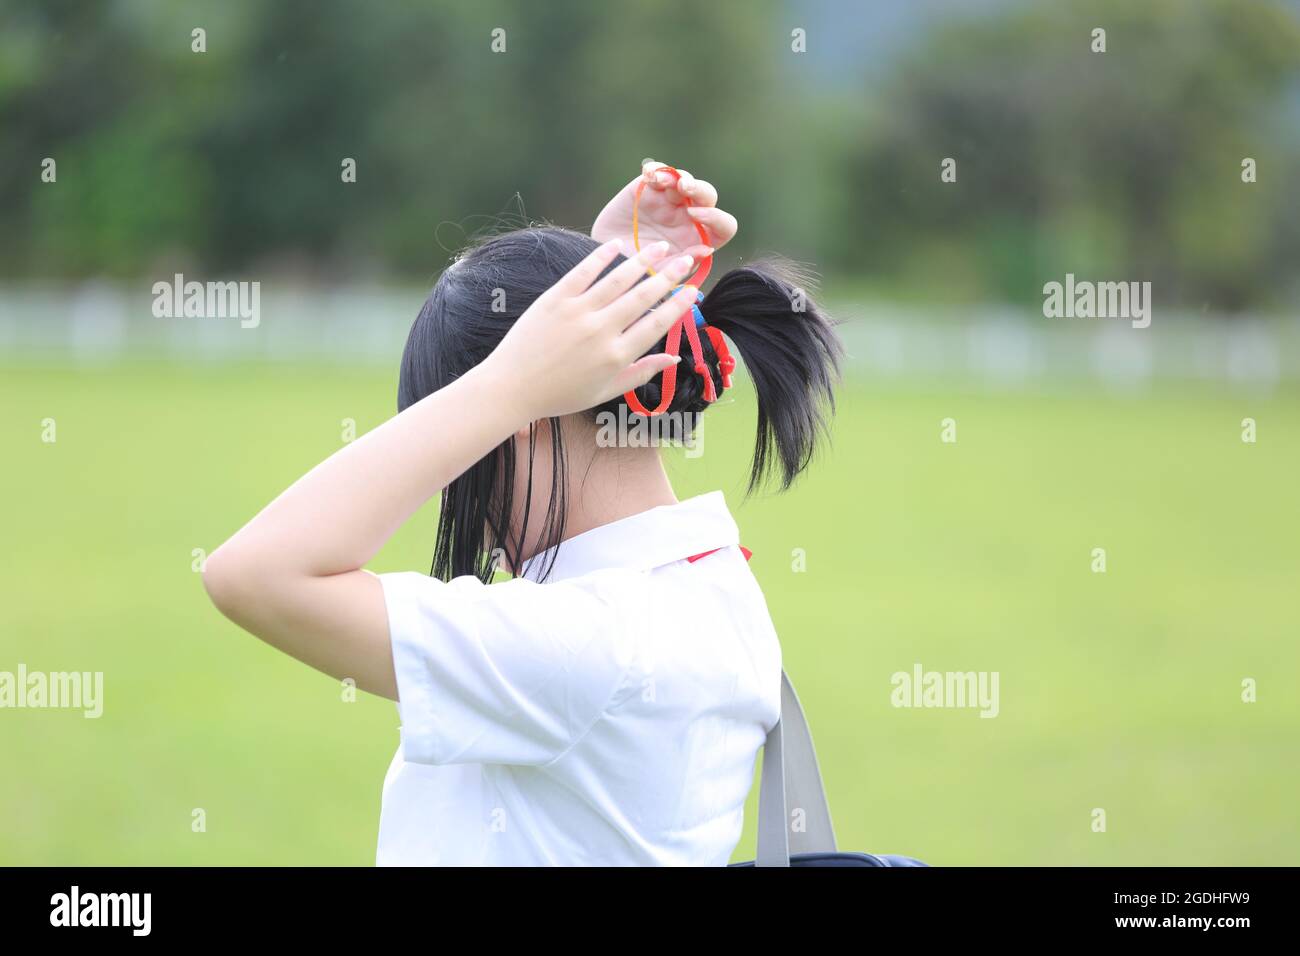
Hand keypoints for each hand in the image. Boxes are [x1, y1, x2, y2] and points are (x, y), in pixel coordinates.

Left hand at [485, 238, 702, 419]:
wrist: (512, 387)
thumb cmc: (560, 395)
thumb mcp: (605, 392)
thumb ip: (641, 373)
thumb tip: (674, 358)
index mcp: (616, 357)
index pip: (657, 324)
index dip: (678, 306)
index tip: (693, 291)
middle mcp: (601, 331)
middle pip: (643, 296)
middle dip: (670, 275)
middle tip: (687, 259)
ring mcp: (578, 312)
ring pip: (618, 279)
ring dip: (643, 260)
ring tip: (661, 246)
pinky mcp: (555, 299)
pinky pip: (583, 272)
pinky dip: (602, 256)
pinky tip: (618, 245)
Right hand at [591, 159, 738, 260]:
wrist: (606, 263)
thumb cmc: (638, 274)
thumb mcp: (660, 275)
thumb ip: (682, 264)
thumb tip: (706, 248)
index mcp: (700, 239)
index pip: (724, 225)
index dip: (716, 218)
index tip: (696, 216)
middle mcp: (689, 217)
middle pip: (707, 196)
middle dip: (699, 189)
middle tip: (684, 190)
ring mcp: (669, 201)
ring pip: (683, 179)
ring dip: (677, 177)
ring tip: (662, 182)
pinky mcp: (648, 189)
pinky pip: (658, 172)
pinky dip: (655, 169)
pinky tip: (648, 175)